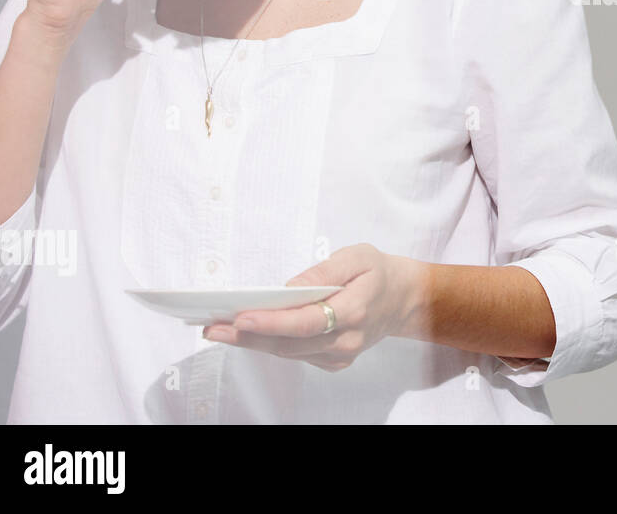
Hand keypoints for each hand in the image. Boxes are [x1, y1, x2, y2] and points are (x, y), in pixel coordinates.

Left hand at [202, 244, 428, 371]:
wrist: (404, 299)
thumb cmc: (378, 272)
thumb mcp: (357, 256)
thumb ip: (324, 271)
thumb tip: (288, 288)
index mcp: (355, 310)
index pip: (307, 322)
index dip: (272, 323)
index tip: (241, 318)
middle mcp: (347, 340)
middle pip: (290, 343)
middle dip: (248, 336)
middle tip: (212, 327)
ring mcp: (340, 355)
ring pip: (288, 352)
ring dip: (253, 342)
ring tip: (219, 329)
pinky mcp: (334, 361)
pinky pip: (296, 354)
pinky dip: (271, 344)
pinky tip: (248, 334)